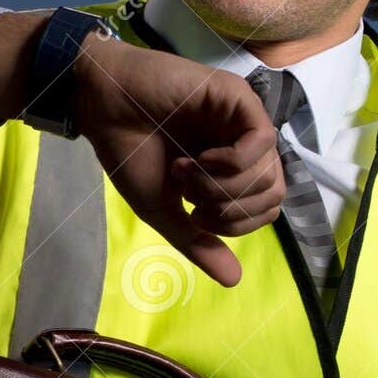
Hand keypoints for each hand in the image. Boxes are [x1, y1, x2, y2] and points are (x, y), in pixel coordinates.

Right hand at [73, 34, 286, 286]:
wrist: (104, 109)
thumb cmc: (130, 152)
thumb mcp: (163, 208)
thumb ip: (198, 241)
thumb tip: (234, 281)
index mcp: (232, 170)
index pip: (265, 209)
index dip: (235, 224)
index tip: (194, 213)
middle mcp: (244, 145)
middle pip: (274, 194)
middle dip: (231, 208)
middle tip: (191, 197)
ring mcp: (243, 120)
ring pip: (270, 171)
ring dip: (222, 185)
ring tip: (184, 171)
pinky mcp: (238, 97)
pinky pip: (263, 140)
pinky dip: (233, 161)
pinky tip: (201, 157)